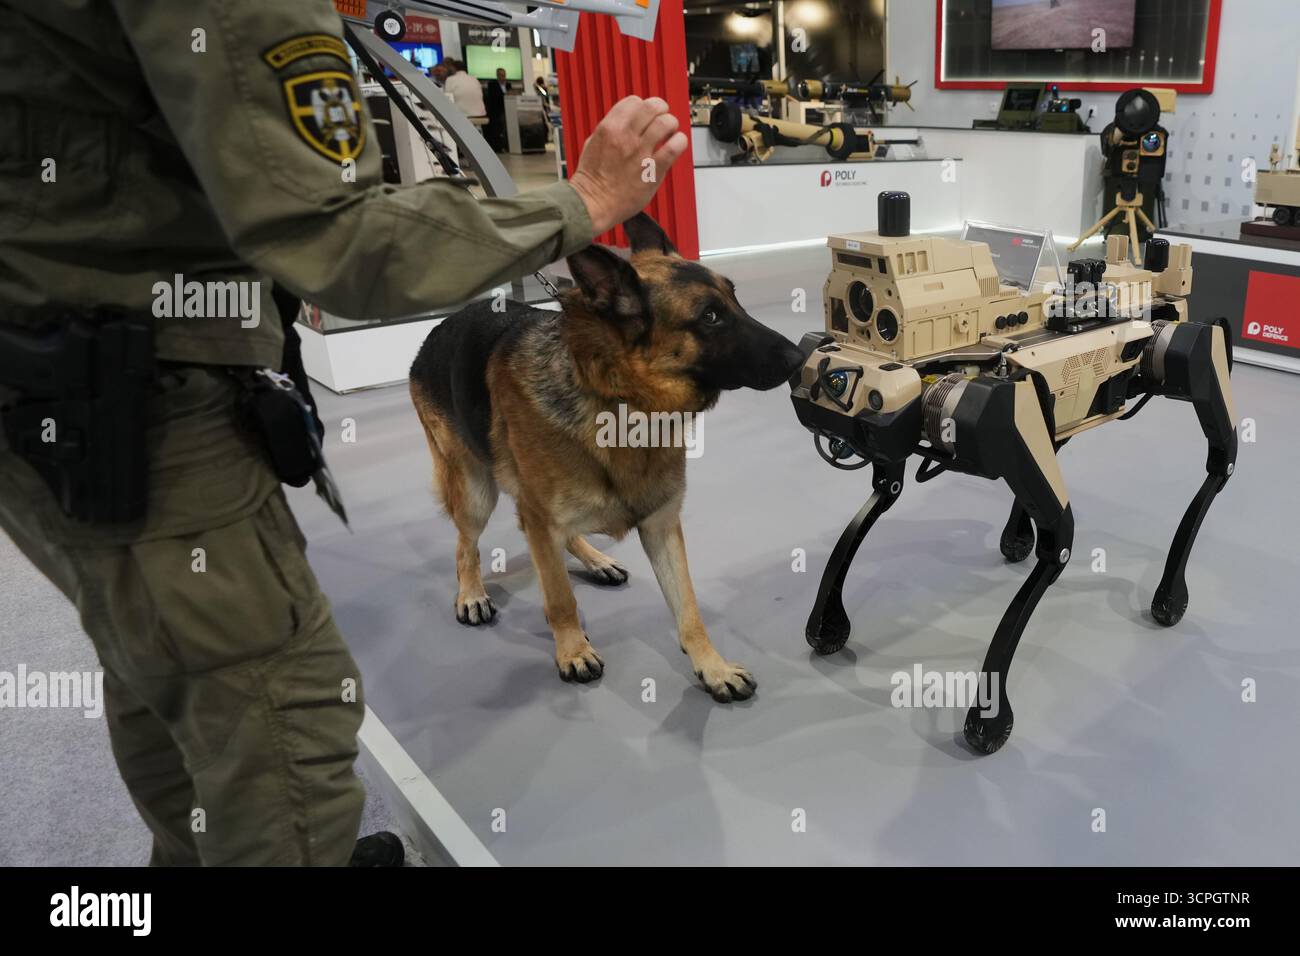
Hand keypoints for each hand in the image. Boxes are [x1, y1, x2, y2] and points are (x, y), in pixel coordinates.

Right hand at [568, 96, 688, 234]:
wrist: (593, 203)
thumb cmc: (591, 179)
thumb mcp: (592, 143)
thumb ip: (611, 129)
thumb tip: (626, 122)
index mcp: (609, 128)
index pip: (634, 101)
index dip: (642, 105)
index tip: (646, 113)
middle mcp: (626, 136)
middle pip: (653, 107)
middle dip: (661, 109)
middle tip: (662, 117)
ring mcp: (641, 153)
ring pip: (666, 123)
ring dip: (671, 124)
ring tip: (670, 132)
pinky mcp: (653, 170)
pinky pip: (674, 147)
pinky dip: (679, 142)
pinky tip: (676, 145)